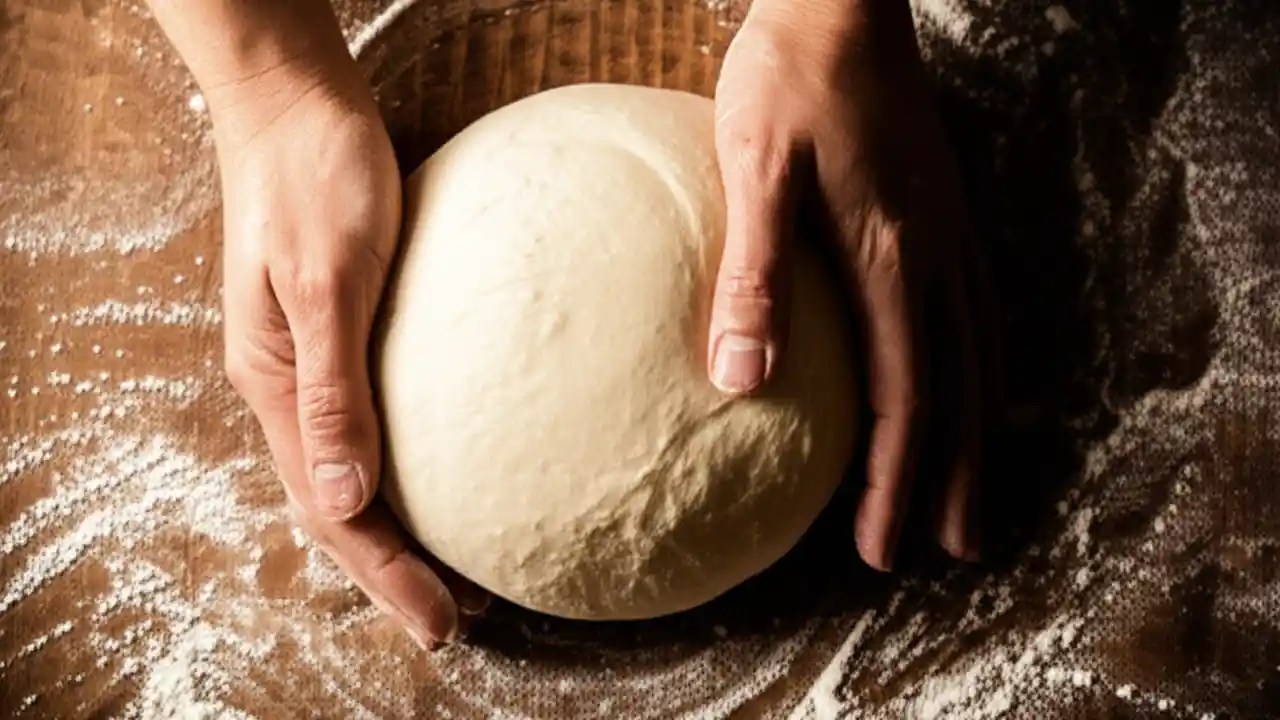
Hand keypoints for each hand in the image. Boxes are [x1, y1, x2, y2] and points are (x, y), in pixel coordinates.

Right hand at [212, 68, 487, 646]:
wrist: (298, 104)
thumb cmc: (313, 177)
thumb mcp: (327, 280)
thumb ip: (333, 390)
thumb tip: (346, 501)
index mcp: (275, 384)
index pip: (333, 510)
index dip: (386, 574)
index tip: (441, 624)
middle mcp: (288, 386)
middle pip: (341, 505)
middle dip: (395, 570)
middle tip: (456, 620)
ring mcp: (314, 361)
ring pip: (355, 470)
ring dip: (399, 527)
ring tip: (455, 570)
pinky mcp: (345, 332)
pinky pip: (371, 420)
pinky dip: (404, 467)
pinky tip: (446, 473)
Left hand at [709, 0, 992, 568]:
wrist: (842, 2)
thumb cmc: (788, 78)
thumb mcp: (754, 168)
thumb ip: (753, 273)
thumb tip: (741, 381)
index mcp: (890, 258)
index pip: (905, 396)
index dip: (894, 479)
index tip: (879, 547)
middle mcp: (935, 256)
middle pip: (958, 392)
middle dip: (949, 477)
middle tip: (949, 547)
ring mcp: (948, 234)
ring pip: (978, 354)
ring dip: (975, 432)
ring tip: (969, 492)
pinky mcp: (941, 211)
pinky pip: (978, 309)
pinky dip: (980, 366)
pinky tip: (970, 381)